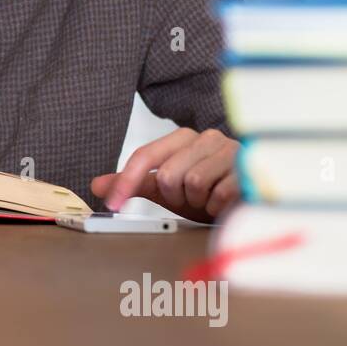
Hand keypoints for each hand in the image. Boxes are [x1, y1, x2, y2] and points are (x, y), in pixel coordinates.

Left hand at [90, 127, 239, 222]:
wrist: (249, 201)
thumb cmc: (207, 192)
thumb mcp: (168, 188)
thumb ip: (134, 183)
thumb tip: (96, 185)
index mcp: (184, 138)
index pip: (145, 155)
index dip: (126, 181)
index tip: (112, 204)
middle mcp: (208, 138)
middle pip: (168, 174)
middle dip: (175, 196)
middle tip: (190, 199)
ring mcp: (231, 151)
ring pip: (193, 183)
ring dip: (198, 202)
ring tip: (209, 199)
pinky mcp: (250, 169)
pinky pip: (218, 195)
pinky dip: (217, 207)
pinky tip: (225, 203)